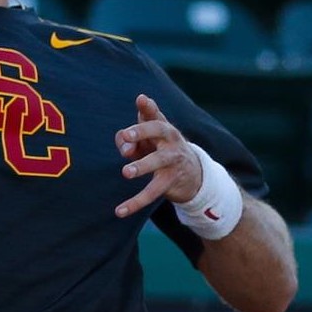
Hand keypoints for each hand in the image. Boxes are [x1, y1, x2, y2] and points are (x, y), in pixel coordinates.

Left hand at [112, 94, 202, 218]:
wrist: (192, 174)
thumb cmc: (159, 149)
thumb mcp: (146, 141)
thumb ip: (129, 139)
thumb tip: (124, 147)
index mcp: (163, 127)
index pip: (155, 115)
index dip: (148, 108)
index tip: (141, 100)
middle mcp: (170, 140)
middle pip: (159, 130)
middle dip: (142, 131)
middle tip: (127, 135)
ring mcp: (172, 160)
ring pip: (158, 161)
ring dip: (142, 166)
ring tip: (126, 172)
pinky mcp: (170, 181)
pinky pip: (152, 192)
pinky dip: (135, 203)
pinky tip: (119, 211)